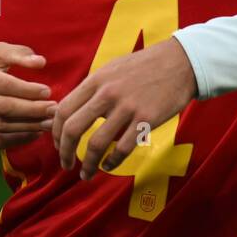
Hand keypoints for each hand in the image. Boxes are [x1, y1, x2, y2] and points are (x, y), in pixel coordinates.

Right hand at [0, 44, 53, 147]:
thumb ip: (18, 54)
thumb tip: (41, 62)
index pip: (4, 85)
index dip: (27, 91)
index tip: (48, 92)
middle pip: (3, 109)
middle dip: (32, 111)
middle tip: (53, 111)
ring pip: (0, 127)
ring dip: (27, 128)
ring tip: (48, 123)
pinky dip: (16, 140)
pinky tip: (33, 133)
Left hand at [53, 38, 197, 180]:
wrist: (180, 62)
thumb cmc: (145, 66)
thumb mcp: (112, 68)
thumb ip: (93, 88)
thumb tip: (72, 111)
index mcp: (96, 80)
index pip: (64, 110)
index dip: (56, 132)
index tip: (59, 145)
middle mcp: (108, 93)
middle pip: (73, 128)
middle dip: (65, 152)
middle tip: (65, 164)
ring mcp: (127, 107)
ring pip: (97, 143)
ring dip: (88, 164)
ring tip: (86, 173)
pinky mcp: (146, 119)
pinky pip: (123, 148)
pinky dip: (112, 162)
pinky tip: (108, 166)